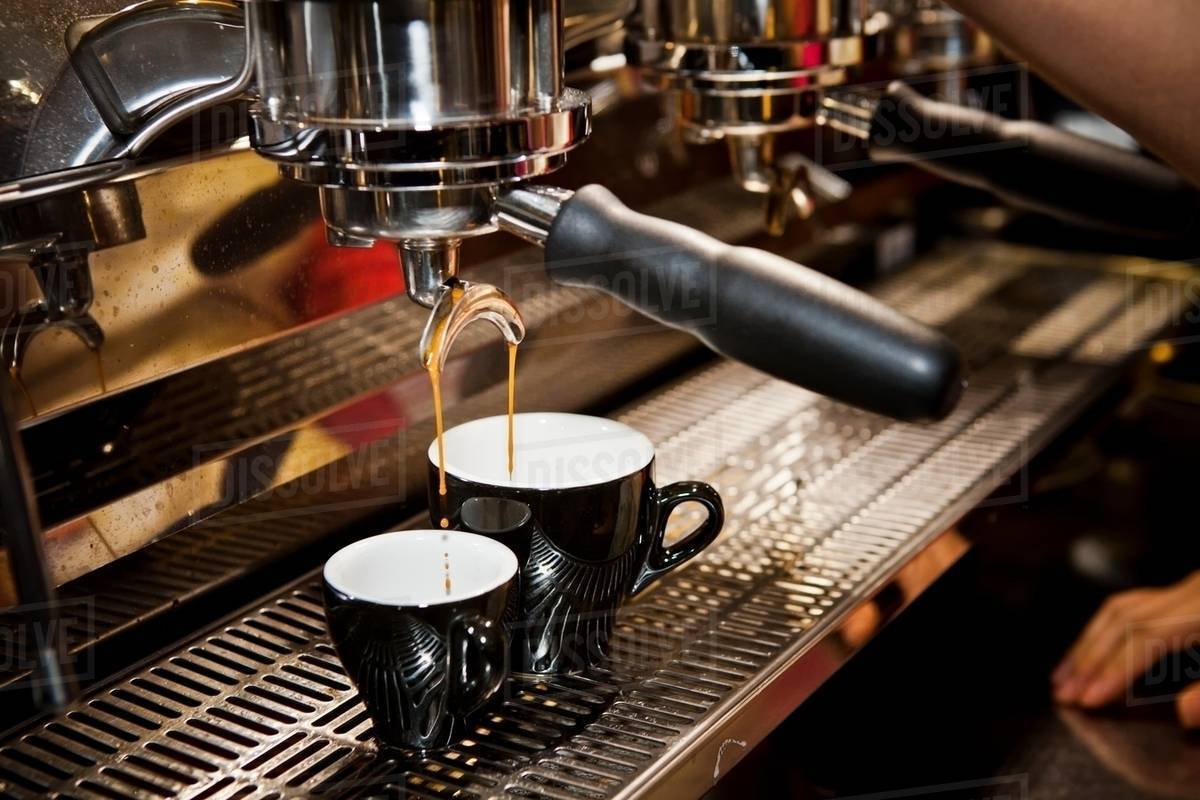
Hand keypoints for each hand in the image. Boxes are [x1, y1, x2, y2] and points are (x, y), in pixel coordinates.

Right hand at [1052, 571, 1199, 726]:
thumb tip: (1183, 714)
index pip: (1145, 638)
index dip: (1114, 670)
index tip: (1088, 700)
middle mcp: (1189, 594)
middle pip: (1124, 622)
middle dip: (1089, 659)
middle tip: (1063, 692)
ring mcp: (1186, 590)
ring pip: (1121, 608)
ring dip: (1088, 642)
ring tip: (1063, 674)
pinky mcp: (1186, 595)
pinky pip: (1132, 603)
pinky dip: (1106, 626)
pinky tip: (1092, 645)